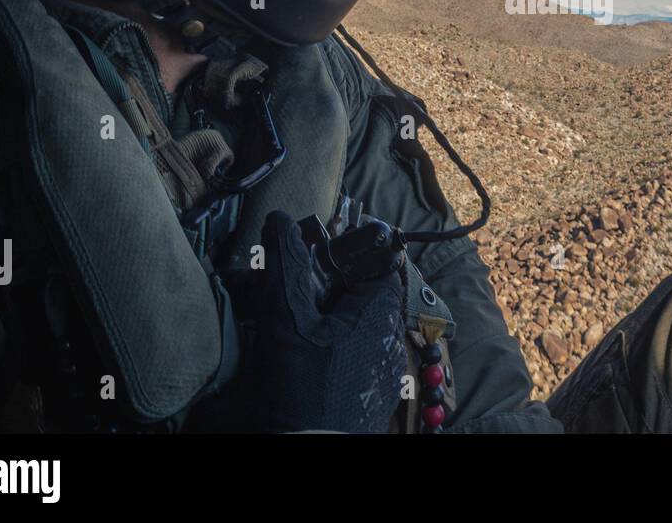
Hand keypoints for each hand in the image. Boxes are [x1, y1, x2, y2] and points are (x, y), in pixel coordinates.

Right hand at [226, 210, 406, 432]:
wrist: (308, 451)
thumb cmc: (301, 385)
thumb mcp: (287, 318)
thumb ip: (286, 265)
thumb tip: (281, 221)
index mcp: (380, 312)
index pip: (380, 261)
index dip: (352, 250)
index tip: (323, 252)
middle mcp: (390, 338)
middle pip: (365, 293)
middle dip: (331, 286)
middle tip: (297, 291)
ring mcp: (383, 369)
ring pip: (358, 325)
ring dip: (329, 318)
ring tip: (293, 324)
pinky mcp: (371, 393)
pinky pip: (355, 355)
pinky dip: (331, 347)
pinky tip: (303, 357)